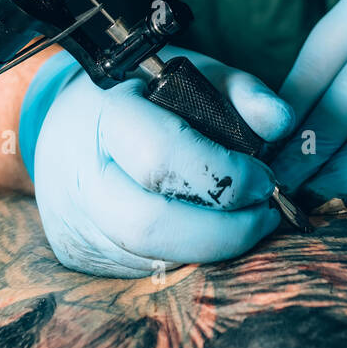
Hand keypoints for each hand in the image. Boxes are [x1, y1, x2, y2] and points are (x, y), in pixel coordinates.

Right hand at [19, 47, 294, 277]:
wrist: (66, 125)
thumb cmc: (145, 99)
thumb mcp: (193, 77)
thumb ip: (241, 93)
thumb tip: (280, 122)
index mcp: (107, 118)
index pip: (162, 157)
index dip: (225, 175)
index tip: (264, 178)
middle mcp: (85, 177)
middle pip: (151, 224)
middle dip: (223, 230)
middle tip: (265, 214)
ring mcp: (80, 224)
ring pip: (150, 260)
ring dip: (213, 250)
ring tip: (248, 225)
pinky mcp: (85, 256)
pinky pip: (145, 270)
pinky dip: (192, 258)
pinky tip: (214, 237)